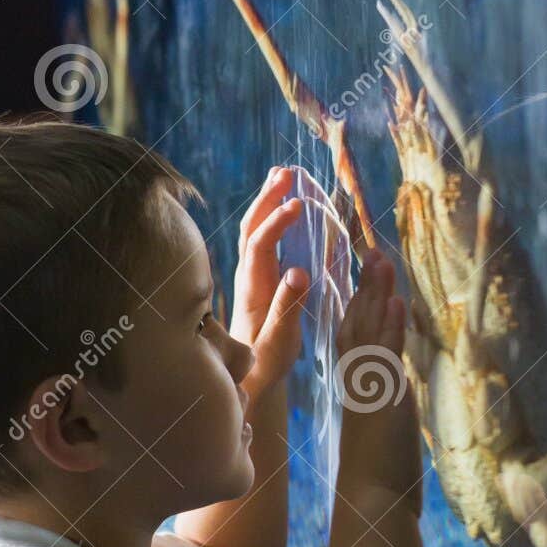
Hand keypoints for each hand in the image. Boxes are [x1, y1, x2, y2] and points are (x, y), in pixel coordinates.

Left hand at [229, 167, 310, 396]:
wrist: (248, 373)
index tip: (297, 205)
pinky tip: (282, 203)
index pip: (261, 244)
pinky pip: (261, 238)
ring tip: (282, 174)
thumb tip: (299, 271)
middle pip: (252, 228)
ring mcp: (250, 274)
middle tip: (286, 172)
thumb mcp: (280, 339)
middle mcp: (247, 275)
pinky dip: (270, 216)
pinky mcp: (257, 277)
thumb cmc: (266, 360)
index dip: (277, 222)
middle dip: (267, 198)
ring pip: (253, 229)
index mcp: (253, 287)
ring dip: (266, 201)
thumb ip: (289, 306)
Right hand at [335, 248, 421, 512]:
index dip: (357, 306)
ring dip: (376, 295)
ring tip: (380, 260)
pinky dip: (389, 327)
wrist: (372, 503)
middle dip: (364, 289)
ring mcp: (368, 390)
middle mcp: (358, 385)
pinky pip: (384, 356)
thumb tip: (397, 400)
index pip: (353, 339)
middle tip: (371, 253)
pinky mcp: (382, 399)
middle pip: (357, 325)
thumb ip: (387, 410)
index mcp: (358, 391)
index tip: (361, 279)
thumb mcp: (383, 435)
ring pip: (368, 333)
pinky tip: (393, 301)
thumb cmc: (379, 481)